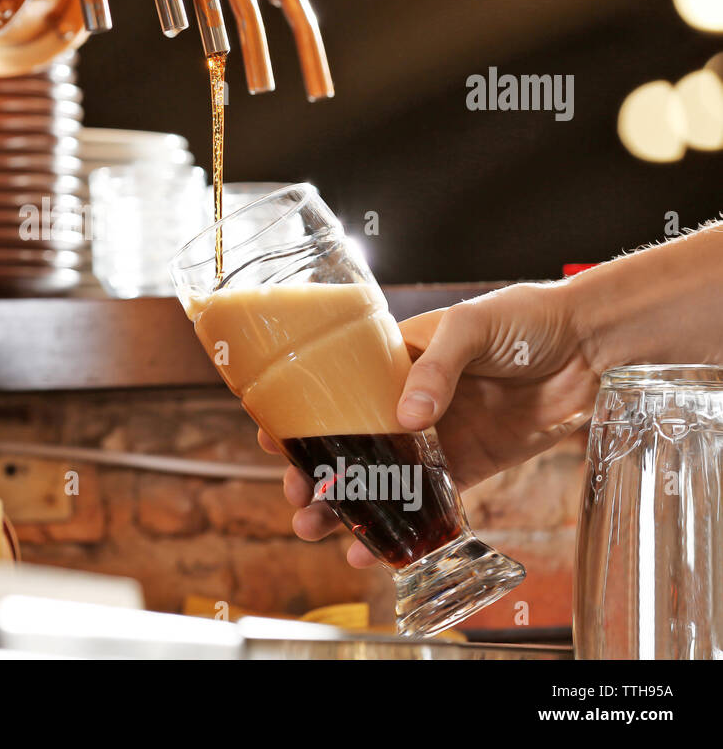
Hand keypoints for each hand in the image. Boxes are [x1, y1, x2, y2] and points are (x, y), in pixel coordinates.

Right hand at [261, 281, 600, 567]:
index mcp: (395, 359)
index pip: (335, 390)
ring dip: (348, 507)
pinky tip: (377, 549)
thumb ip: (435, 369)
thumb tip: (406, 418)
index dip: (301, 416)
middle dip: (315, 475)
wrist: (593, 347)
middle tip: (296, 499)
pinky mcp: (470, 465)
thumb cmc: (527, 318)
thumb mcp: (471, 326)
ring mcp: (436, 436)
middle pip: (348, 443)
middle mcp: (407, 401)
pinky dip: (403, 528)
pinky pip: (429, 503)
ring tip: (317, 532)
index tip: (273, 439)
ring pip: (380, 480)